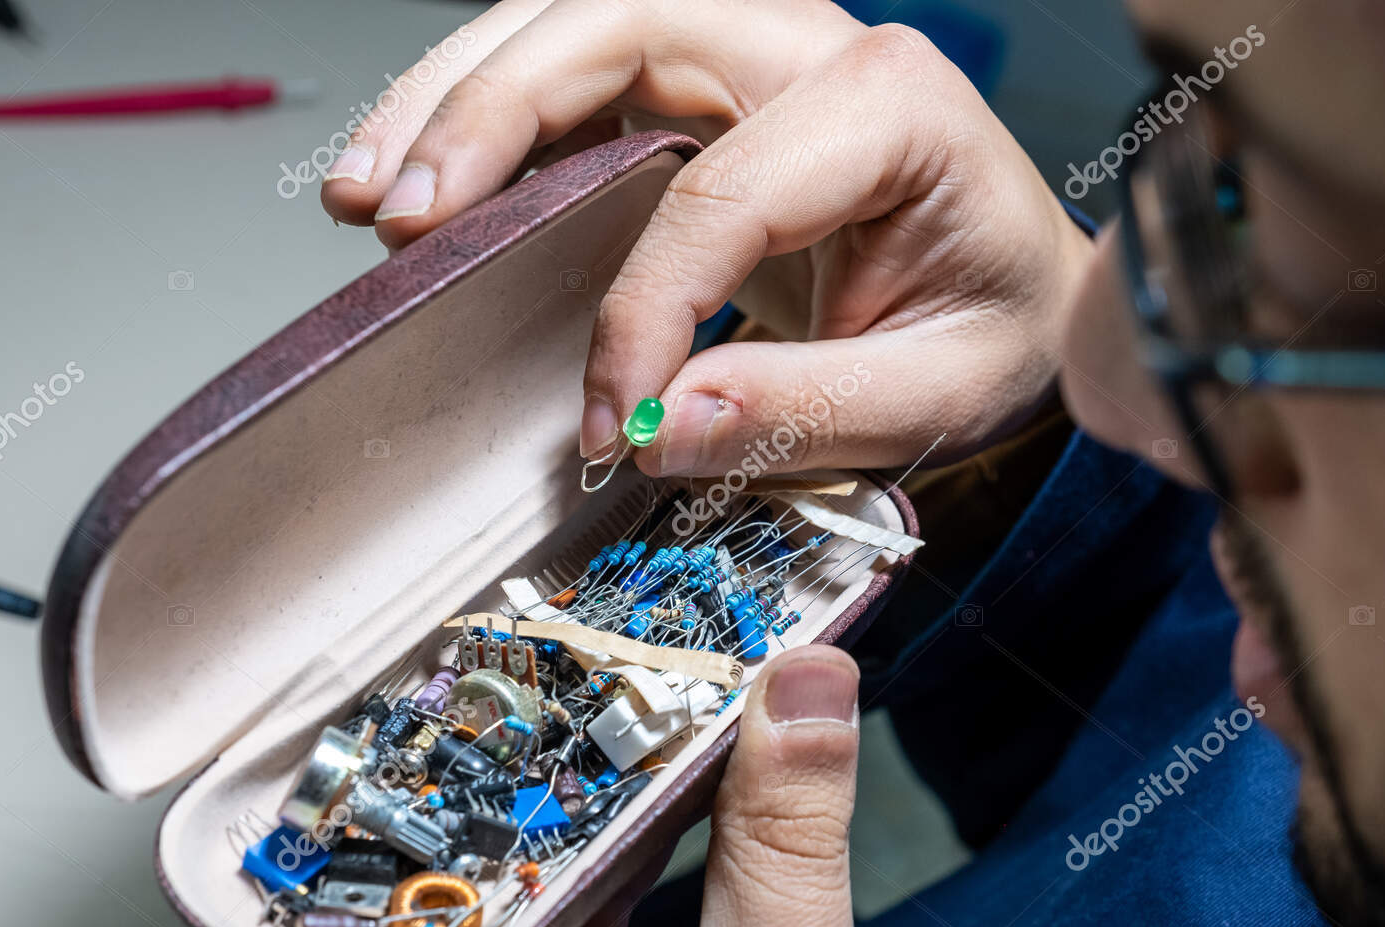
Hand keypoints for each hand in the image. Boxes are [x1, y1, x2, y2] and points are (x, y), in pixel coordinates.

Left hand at [302, 646, 871, 926]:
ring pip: (487, 825)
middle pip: (468, 791)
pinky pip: (506, 872)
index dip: (543, 669)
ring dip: (579, 756)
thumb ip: (788, 850)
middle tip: (642, 606)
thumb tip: (811, 681)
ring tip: (647, 663)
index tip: (612, 590)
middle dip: (571, 702)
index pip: (459, 774)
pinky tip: (638, 767)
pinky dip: (578, 821)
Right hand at [319, 0, 1092, 477]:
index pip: (723, 188)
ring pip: (566, 23)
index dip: (642, 311)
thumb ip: (809, 411)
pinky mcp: (693, 95)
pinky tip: (422, 187)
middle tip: (405, 223)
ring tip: (370, 198)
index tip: (611, 423)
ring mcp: (742, 55)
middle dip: (488, 116)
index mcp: (886, 103)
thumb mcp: (940, 393)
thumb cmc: (994, 328)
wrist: (1014, 294)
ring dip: (452, 99)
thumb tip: (663, 427)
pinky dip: (480, 122)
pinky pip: (567, 78)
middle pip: (612, 23)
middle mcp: (806, 45)